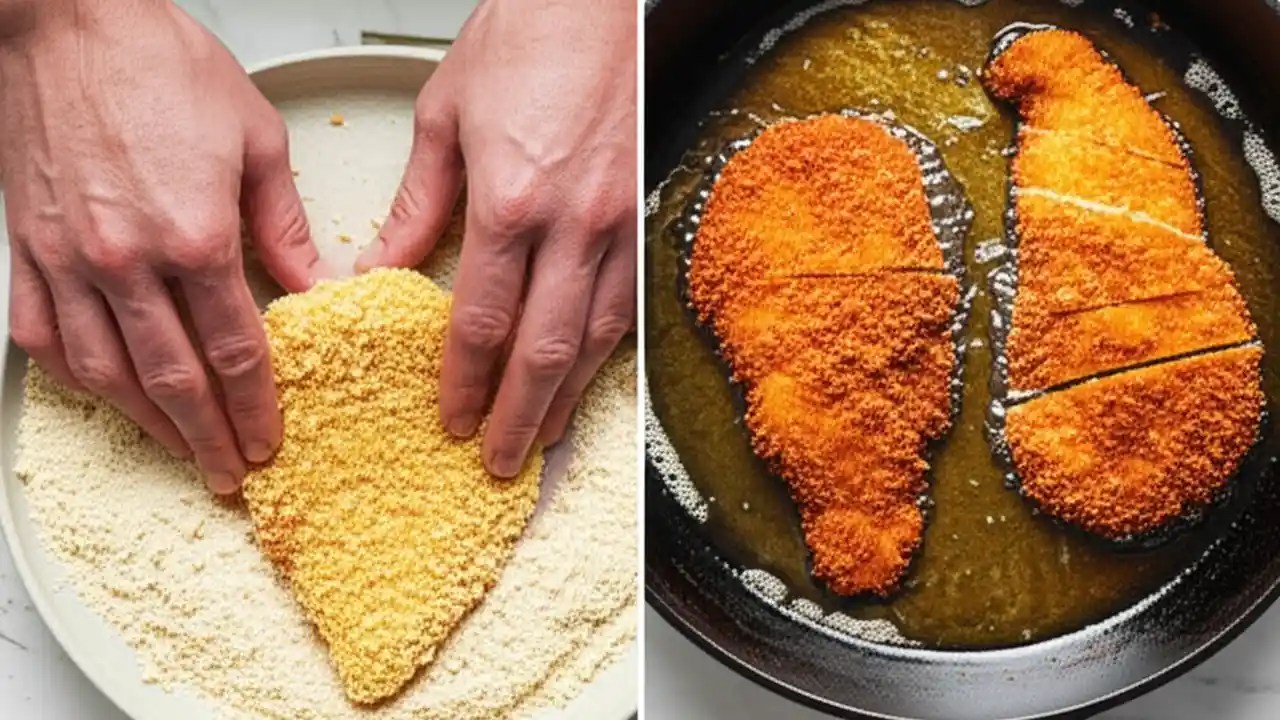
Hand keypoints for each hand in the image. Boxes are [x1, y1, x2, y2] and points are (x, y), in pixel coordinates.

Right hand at [1, 0, 326, 492]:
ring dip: (145, 423)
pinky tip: (104, 394)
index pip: (235, 351)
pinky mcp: (26, 246)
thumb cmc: (161, 64)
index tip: (268, 441)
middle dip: (207, 437)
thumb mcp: (256, 139)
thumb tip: (313, 284)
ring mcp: (68, 258)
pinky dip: (75, 376)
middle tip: (229, 474)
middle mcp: (126, 259)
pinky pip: (43, 334)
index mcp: (195, 236)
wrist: (70, 21)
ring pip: (106, 370)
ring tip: (178, 452)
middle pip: (173, 378)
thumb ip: (284, 224)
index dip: (254, 407)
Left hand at [358, 0, 636, 476]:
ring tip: (542, 439)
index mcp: (512, 200)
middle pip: (543, 351)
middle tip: (497, 461)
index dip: (465, 382)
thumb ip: (419, 203)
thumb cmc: (529, 37)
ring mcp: (619, 225)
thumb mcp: (448, 114)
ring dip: (565, 399)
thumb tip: (385, 265)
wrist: (601, 0)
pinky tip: (586, 377)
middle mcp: (572, 225)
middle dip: (518, 417)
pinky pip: (628, 305)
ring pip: (594, 340)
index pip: (483, 321)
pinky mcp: (647, 216)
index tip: (450, 419)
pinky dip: (604, 354)